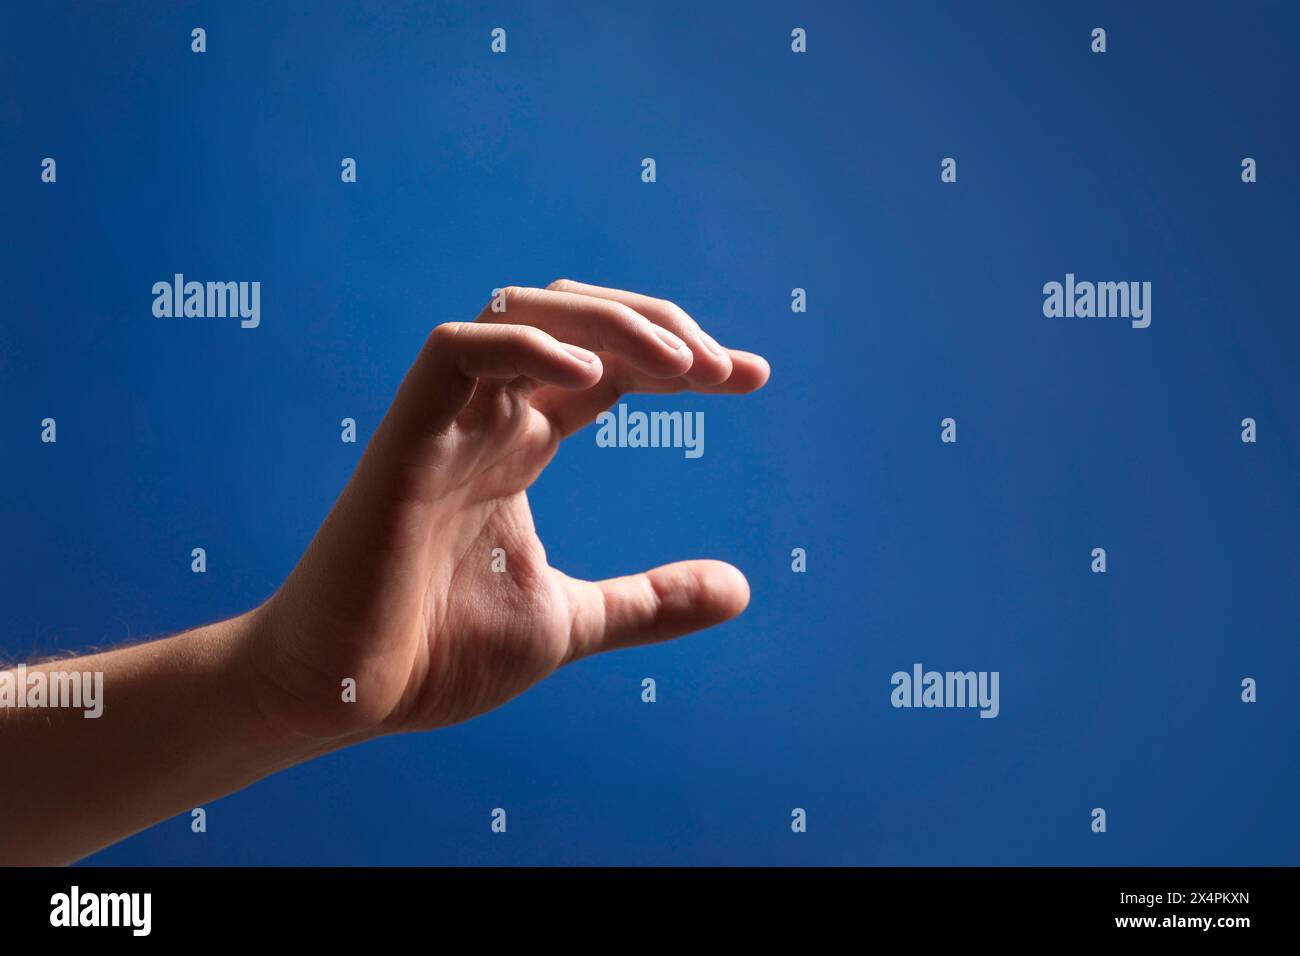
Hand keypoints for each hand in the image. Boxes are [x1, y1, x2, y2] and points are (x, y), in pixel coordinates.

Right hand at [246, 280, 769, 738]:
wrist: (341, 696)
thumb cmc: (438, 653)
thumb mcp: (573, 621)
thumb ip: (649, 600)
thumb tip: (742, 587)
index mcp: (521, 445)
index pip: (607, 366)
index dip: (678, 355)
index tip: (752, 376)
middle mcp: (486, 418)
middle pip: (573, 317)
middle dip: (657, 326)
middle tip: (728, 368)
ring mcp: (443, 421)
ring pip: (521, 311)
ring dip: (609, 323)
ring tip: (682, 365)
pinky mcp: (402, 439)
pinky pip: (456, 351)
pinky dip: (525, 345)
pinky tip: (591, 377)